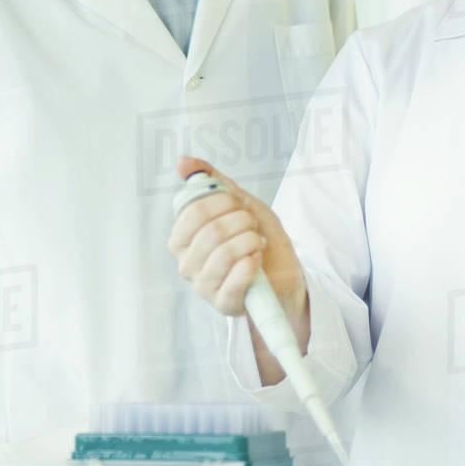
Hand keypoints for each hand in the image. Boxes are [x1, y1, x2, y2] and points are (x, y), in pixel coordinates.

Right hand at [168, 156, 306, 317]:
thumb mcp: (237, 203)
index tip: (239, 205)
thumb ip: (210, 181)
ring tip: (257, 243)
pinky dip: (253, 263)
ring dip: (251, 241)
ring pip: (226, 252)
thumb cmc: (255, 238)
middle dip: (242, 221)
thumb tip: (182, 162)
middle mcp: (186, 263)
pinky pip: (237, 277)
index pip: (195, 211)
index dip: (224, 203)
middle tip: (252, 226)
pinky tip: (257, 260)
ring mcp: (203, 286)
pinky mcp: (223, 303)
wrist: (282, 272)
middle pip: (212, 230)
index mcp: (182, 238)